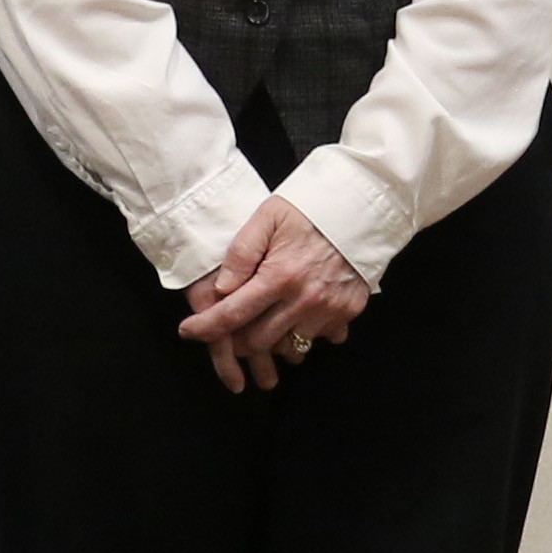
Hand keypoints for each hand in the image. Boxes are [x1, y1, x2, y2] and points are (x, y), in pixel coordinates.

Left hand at [177, 198, 368, 392]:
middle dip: (236, 342)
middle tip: (229, 331)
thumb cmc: (310, 207)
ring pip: (289, 347)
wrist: (364, 205)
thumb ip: (241, 253)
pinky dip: (305, 333)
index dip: (205, 327)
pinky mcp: (349, 312)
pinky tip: (299, 315)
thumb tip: (221, 288)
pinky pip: (320, 338)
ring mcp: (330, 310)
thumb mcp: (267, 217)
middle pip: (258, 341)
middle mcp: (304, 300)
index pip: (233, 314)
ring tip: (265, 324)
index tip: (188, 330)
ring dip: (272, 342)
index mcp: (279, 276)